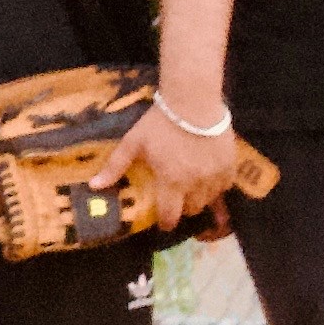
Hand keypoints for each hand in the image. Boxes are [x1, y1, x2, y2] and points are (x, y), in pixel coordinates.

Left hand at [119, 104, 245, 228]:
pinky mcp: (230, 164)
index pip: (170, 215)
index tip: (163, 223)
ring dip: (201, 198)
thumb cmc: (160, 123)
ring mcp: (215, 175)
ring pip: (210, 199)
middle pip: (193, 209)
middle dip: (184, 208)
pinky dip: (217, 185)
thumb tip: (94, 187)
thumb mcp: (133, 143)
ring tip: (192, 188)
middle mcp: (196, 184)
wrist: (193, 101)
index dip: (166, 223)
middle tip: (177, 198)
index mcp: (172, 181)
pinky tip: (209, 177)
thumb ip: (115, 166)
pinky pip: (226, 186)